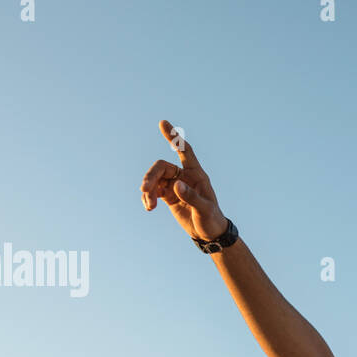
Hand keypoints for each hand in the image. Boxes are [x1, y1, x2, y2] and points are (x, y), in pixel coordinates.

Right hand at [139, 119, 228, 241]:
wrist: (208, 233)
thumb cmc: (211, 219)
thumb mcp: (204, 209)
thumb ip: (192, 197)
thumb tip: (176, 185)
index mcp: (196, 174)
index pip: (184, 151)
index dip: (174, 137)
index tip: (162, 123)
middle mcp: (183, 176)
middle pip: (162, 167)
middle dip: (151, 176)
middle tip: (145, 190)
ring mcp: (174, 185)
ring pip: (155, 179)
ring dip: (148, 190)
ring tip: (149, 205)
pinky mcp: (167, 196)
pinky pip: (153, 192)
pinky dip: (148, 198)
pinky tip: (148, 207)